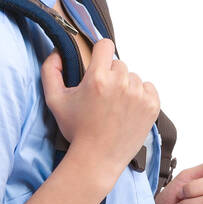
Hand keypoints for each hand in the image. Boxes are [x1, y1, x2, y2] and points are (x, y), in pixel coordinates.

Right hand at [40, 40, 159, 184]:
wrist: (97, 159)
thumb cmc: (77, 131)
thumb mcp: (54, 100)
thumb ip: (50, 71)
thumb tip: (57, 52)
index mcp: (97, 78)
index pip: (105, 44)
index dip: (100, 53)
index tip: (98, 65)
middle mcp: (121, 83)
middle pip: (119, 64)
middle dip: (111, 76)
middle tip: (103, 97)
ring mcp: (139, 95)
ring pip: (133, 77)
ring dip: (126, 87)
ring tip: (115, 107)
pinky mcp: (152, 106)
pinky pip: (148, 88)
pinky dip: (140, 96)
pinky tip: (128, 110)